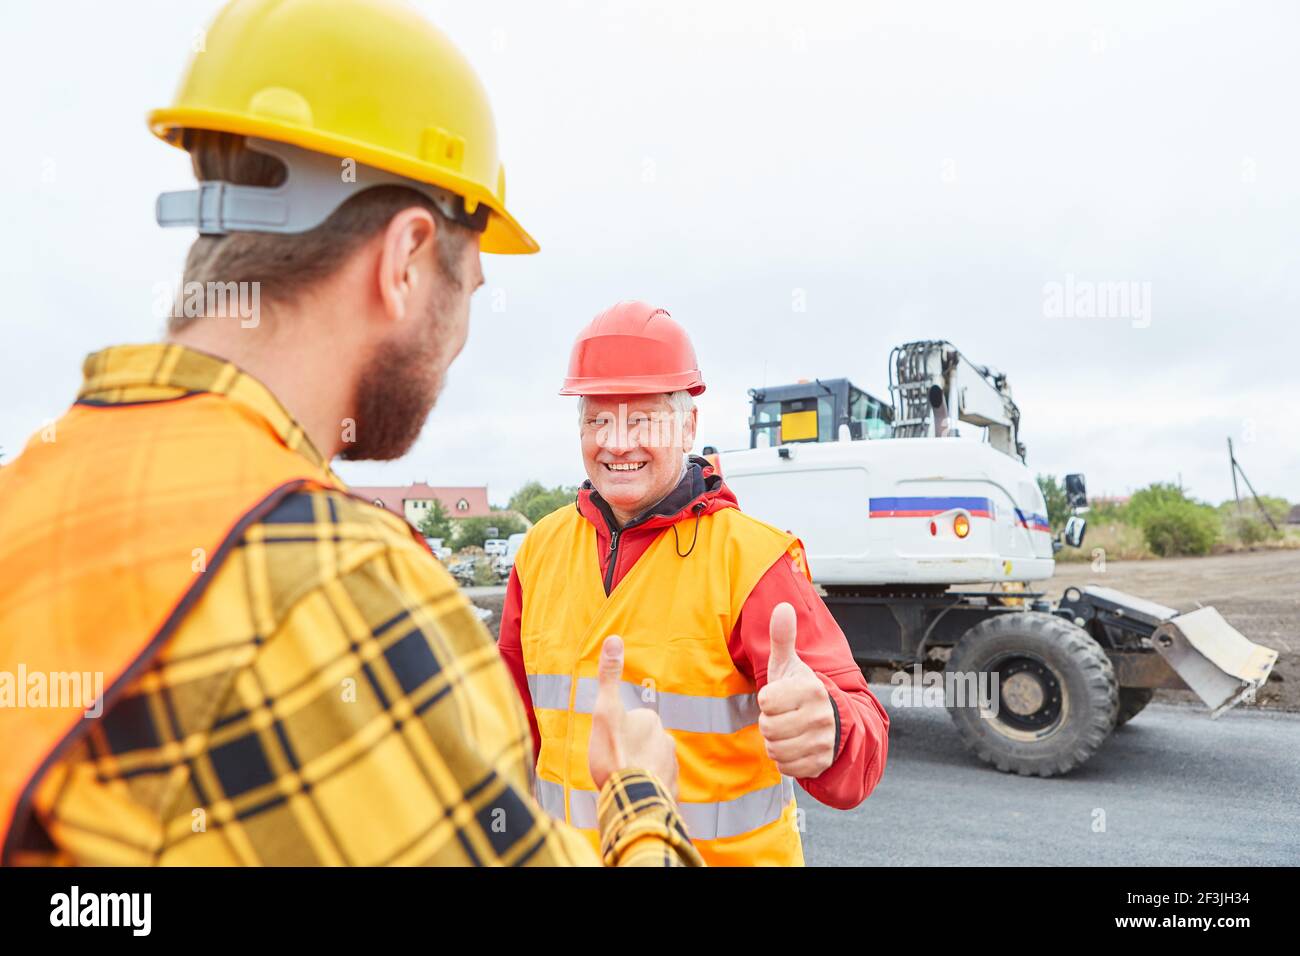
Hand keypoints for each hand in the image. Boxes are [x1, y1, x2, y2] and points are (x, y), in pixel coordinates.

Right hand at [588, 635, 679, 797]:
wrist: (631, 799)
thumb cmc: (614, 755)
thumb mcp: (605, 711)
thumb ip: (609, 676)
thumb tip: (613, 639)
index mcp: (651, 720)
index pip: (632, 722)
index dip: (617, 733)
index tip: (609, 744)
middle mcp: (666, 740)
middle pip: (642, 743)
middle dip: (630, 751)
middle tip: (614, 763)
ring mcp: (671, 766)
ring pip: (650, 764)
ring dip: (639, 770)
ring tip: (623, 782)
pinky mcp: (671, 790)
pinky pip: (657, 784)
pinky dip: (647, 788)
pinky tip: (634, 795)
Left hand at [757, 602, 835, 778]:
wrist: (833, 722)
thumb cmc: (802, 691)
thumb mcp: (790, 664)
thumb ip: (783, 638)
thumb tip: (783, 607)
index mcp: (810, 689)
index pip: (766, 701)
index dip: (767, 700)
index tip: (780, 697)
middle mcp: (820, 716)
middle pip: (768, 728)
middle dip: (769, 723)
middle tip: (783, 716)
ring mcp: (823, 741)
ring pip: (775, 749)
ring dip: (775, 743)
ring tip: (788, 731)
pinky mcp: (821, 762)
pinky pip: (786, 767)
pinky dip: (785, 760)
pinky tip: (794, 747)